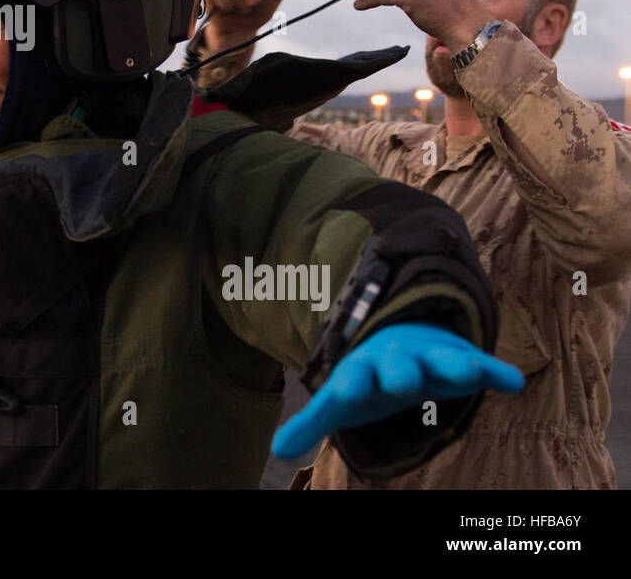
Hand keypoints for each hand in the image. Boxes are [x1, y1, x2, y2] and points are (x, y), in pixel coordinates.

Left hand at [271, 322, 524, 459]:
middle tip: (401, 384)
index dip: (350, 385)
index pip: (354, 376)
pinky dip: (496, 370)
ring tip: (465, 374)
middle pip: (398, 365)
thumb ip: (311, 423)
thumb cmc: (370, 379)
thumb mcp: (343, 400)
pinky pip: (481, 363)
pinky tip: (513, 381)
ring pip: (442, 359)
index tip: (344, 393)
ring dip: (452, 365)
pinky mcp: (464, 359)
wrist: (403, 339)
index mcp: (364, 370)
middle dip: (399, 372)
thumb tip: (276, 450)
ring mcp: (432, 357)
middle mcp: (398, 359)